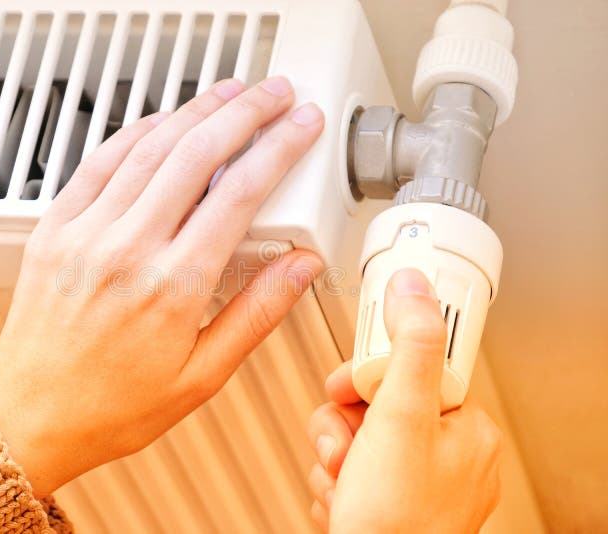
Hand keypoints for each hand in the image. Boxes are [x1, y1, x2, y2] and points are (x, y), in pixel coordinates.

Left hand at [0, 77, 324, 495]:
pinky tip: (161, 122)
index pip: (239, 193)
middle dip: (245, 112)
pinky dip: (135, 132)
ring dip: (195, 111)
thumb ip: (256, 314)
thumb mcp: (202, 376)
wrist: (30, 416)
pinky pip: (97, 162)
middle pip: (197, 153)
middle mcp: (128, 249)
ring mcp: (86, 233)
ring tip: (228, 93)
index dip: (278, 148)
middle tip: (274, 94)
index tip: (301, 126)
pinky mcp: (55, 229)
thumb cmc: (111, 406)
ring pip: (149, 147)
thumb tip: (299, 268)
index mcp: (173, 286)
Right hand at [307, 269, 501, 532]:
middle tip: (344, 447)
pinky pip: (351, 470)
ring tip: (342, 481)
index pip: (408, 370)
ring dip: (332, 457)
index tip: (350, 386)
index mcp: (465, 430)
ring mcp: (417, 483)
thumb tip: (413, 285)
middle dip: (342, 426)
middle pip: (373, 405)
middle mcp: (446, 456)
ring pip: (354, 437)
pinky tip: (343, 501)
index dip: (367, 376)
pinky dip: (336, 483)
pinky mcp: (389, 503)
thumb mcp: (400, 418)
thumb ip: (407, 345)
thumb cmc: (395, 521)